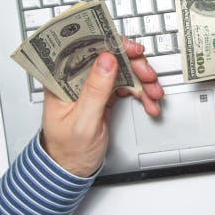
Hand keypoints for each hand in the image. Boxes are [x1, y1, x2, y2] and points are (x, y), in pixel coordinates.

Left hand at [41, 38, 163, 176]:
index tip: (131, 49)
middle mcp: (76, 79)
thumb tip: (106, 59)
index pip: (85, 50)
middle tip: (149, 76)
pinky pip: (126, 85)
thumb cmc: (68, 150)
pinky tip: (148, 102)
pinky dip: (140, 93)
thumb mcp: (83, 122)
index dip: (110, 44)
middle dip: (134, 65)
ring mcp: (91, 86)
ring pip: (121, 71)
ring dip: (141, 80)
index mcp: (61, 80)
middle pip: (109, 58)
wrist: (72, 169)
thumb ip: (95, 90)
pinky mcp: (103, 94)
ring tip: (153, 94)